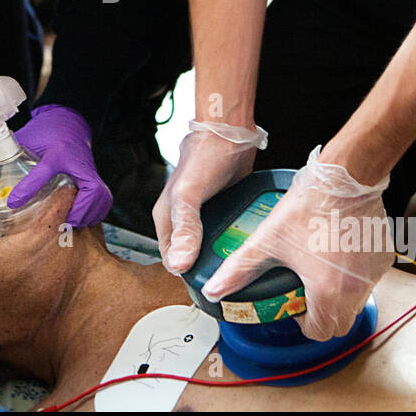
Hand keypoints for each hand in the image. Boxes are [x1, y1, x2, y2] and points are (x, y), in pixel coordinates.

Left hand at [0, 105, 111, 227]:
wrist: (70, 121)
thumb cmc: (45, 131)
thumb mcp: (21, 138)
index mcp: (56, 153)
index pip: (43, 172)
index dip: (28, 189)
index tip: (14, 203)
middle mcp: (76, 162)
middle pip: (88, 189)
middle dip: (78, 210)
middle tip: (62, 222)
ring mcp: (89, 169)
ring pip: (99, 196)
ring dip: (87, 214)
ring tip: (71, 224)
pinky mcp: (96, 175)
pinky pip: (103, 198)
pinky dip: (96, 211)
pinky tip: (83, 219)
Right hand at [153, 121, 265, 274]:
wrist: (229, 131)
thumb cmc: (203, 158)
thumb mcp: (189, 195)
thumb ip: (185, 229)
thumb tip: (179, 265)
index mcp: (167, 219)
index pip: (172, 260)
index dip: (187, 274)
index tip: (210, 283)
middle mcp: (183, 220)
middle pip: (192, 255)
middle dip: (207, 267)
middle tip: (231, 277)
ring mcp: (204, 215)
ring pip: (210, 246)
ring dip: (223, 254)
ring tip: (242, 265)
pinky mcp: (223, 208)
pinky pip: (226, 232)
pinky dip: (235, 240)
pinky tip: (248, 245)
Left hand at [202, 144, 394, 340]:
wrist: (345, 177)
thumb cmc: (310, 205)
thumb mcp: (268, 239)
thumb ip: (240, 268)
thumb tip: (215, 289)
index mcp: (328, 290)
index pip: (319, 332)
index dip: (304, 324)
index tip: (295, 307)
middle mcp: (356, 288)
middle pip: (340, 324)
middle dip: (322, 316)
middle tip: (305, 294)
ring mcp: (373, 275)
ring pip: (356, 304)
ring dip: (338, 298)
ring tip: (319, 272)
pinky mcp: (384, 259)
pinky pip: (369, 282)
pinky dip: (354, 279)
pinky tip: (338, 256)